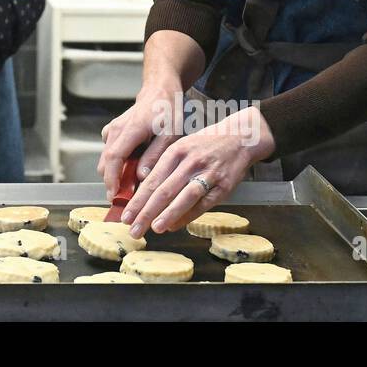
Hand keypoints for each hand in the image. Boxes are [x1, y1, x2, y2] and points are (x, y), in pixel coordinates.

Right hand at [97, 78, 184, 199]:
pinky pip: (109, 152)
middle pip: (105, 162)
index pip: (114, 158)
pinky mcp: (112, 131)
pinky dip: (115, 164)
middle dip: (112, 182)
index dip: (111, 179)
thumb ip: (155, 156)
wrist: (159, 91)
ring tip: (131, 185)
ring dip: (114, 174)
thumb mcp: (169, 135)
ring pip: (106, 159)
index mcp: (130, 130)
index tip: (114, 196)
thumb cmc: (168, 111)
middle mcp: (116, 130)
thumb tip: (142, 177)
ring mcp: (112, 129)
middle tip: (127, 198)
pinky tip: (131, 168)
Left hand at [120, 106, 275, 237]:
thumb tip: (144, 194)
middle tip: (133, 228)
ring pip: (183, 197)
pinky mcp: (223, 186)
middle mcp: (190, 161)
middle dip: (146, 212)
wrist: (240, 137)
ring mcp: (207, 173)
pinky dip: (188, 216)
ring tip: (154, 228)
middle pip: (164, 190)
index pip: (152, 180)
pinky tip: (175, 225)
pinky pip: (203, 204)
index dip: (137, 200)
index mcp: (175, 151)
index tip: (126, 215)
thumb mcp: (181, 147)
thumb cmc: (206, 144)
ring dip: (167, 215)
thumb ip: (164, 167)